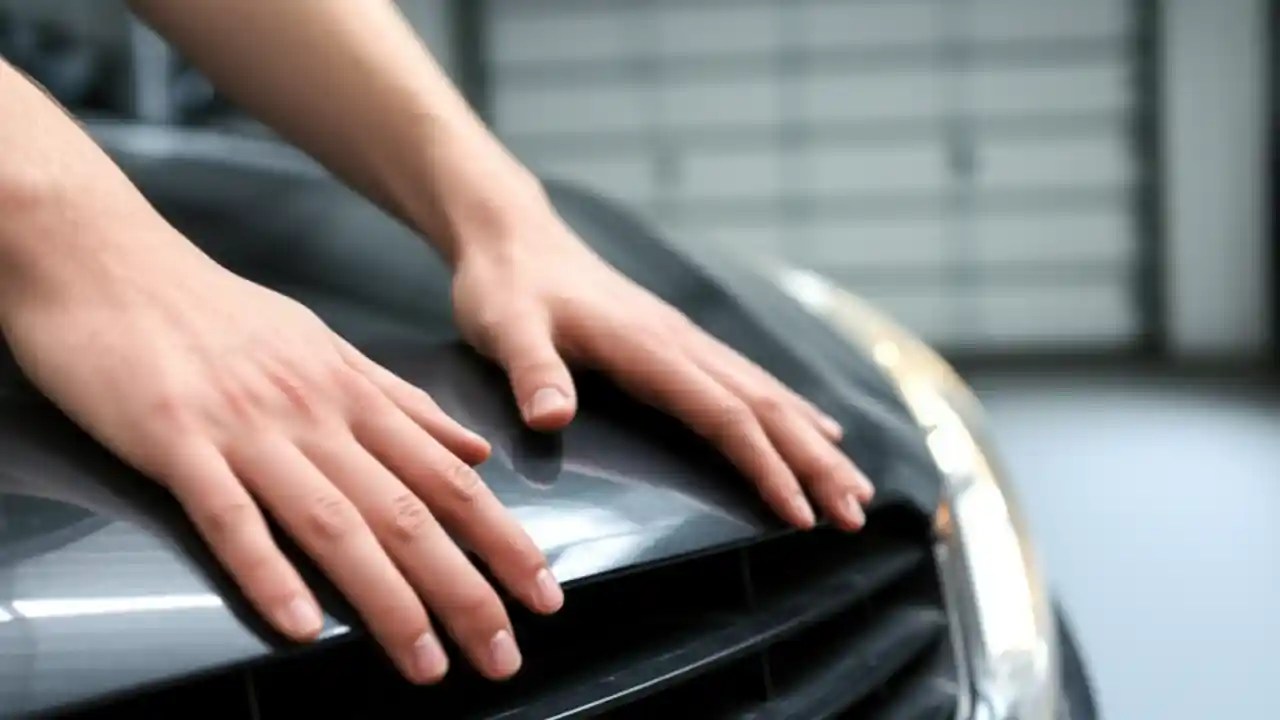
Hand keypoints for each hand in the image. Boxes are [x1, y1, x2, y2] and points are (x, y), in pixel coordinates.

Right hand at [1, 234, 560, 683]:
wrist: (111, 263)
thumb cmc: (219, 315)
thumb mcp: (328, 348)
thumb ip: (403, 404)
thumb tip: (473, 448)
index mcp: (354, 396)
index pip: (448, 480)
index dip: (502, 539)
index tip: (542, 591)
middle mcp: (316, 415)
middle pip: (407, 512)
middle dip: (465, 589)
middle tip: (504, 655)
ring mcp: (247, 429)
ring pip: (334, 523)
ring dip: (388, 600)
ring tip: (427, 662)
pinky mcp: (175, 440)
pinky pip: (229, 515)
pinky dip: (268, 572)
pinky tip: (302, 625)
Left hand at [450, 205, 874, 530]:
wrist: (513, 235)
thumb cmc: (506, 287)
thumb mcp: (505, 328)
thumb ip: (532, 371)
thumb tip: (552, 417)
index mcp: (649, 348)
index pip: (724, 415)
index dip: (766, 466)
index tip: (801, 514)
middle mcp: (681, 343)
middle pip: (766, 408)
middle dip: (816, 462)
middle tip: (857, 513)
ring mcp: (685, 340)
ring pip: (768, 395)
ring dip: (815, 442)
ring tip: (855, 485)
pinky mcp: (678, 341)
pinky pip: (750, 380)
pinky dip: (792, 410)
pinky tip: (816, 427)